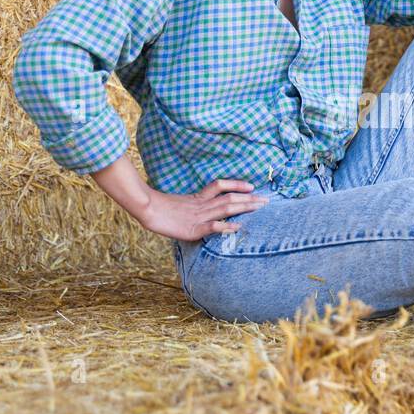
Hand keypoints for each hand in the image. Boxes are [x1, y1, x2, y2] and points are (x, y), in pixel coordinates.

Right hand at [132, 178, 269, 240]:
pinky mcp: (194, 229)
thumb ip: (190, 206)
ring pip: (226, 208)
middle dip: (249, 199)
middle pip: (230, 198)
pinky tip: (239, 227)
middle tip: (266, 200)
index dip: (236, 184)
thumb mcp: (178, 204)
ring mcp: (199, 216)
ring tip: (260, 207)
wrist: (147, 209)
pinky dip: (227, 226)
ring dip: (245, 207)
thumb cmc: (158, 207)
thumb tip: (199, 209)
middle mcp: (202, 205)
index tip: (251, 186)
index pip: (220, 185)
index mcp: (198, 197)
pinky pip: (214, 226)